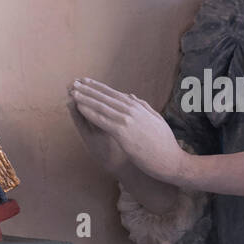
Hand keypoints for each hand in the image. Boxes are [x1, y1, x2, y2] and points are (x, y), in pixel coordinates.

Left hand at [68, 79, 187, 185]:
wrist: (171, 160)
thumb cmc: (165, 144)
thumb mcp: (156, 120)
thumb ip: (143, 107)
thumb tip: (132, 96)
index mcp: (139, 107)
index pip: (114, 94)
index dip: (99, 87)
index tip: (86, 82)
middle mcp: (133, 110)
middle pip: (106, 97)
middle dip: (88, 89)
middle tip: (74, 82)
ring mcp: (128, 120)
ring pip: (102, 106)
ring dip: (85, 98)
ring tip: (72, 92)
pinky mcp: (124, 133)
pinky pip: (102, 120)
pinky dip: (89, 112)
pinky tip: (79, 108)